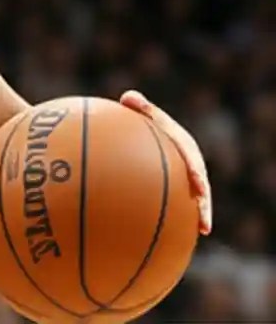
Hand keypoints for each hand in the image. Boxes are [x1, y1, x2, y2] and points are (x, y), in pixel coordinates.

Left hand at [120, 89, 211, 234]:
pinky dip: (182, 217)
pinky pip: (181, 203)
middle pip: (200, 184)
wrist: (147, 137)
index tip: (198, 184)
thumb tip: (128, 97)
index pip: (191, 158)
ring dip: (200, 213)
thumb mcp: (143, 115)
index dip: (196, 172)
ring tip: (203, 230)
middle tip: (204, 218)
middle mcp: (189, 163)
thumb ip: (139, 107)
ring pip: (196, 197)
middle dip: (204, 201)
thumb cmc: (144, 125)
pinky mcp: (178, 187)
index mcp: (183, 145)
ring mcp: (185, 177)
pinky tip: (176, 235)